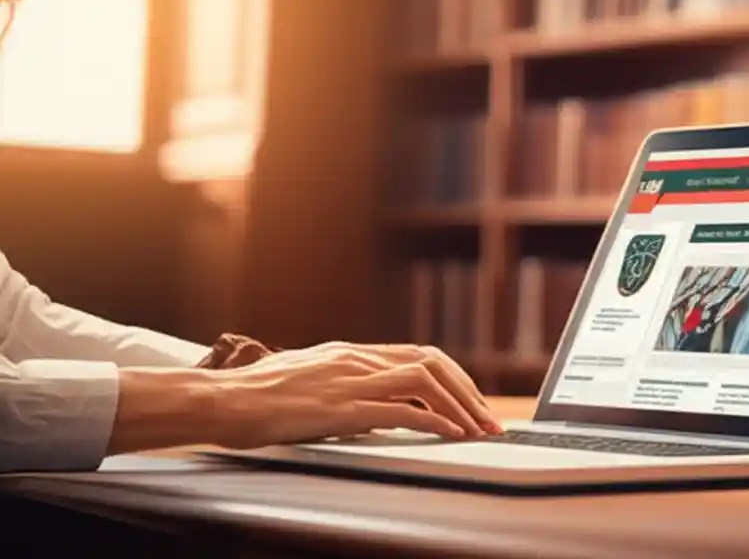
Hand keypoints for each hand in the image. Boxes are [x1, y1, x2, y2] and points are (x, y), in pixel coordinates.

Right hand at [238, 341, 496, 437]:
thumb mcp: (309, 380)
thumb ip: (342, 386)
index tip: (472, 402)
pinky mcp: (341, 407)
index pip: (419, 355)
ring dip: (459, 405)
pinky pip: (400, 410)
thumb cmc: (256, 396)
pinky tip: (450, 434)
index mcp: (351, 352)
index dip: (453, 378)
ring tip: (476, 430)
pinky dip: (434, 421)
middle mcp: (357, 359)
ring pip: (425, 381)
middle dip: (468, 391)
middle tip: (487, 420)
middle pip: (432, 363)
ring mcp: (350, 380)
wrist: (222, 400)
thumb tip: (371, 409)